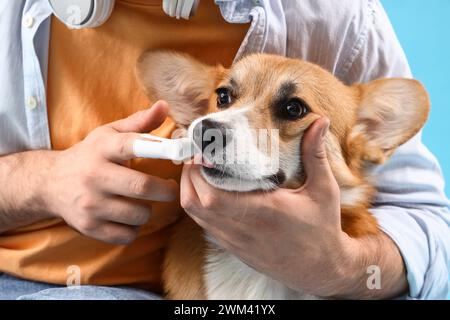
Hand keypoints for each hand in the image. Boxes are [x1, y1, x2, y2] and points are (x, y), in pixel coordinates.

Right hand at [42, 101, 177, 243]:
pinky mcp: (89, 227)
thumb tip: (165, 106)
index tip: (178, 155)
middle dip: (166, 190)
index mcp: (102, 149)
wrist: (50, 183)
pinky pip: (128, 234)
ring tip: (144, 202)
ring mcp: (90, 204)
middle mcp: (94, 176)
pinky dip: (134, 228)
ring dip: (149, 210)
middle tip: (170, 188)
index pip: (132, 145)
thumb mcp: (109, 134)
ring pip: (139, 214)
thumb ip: (139, 123)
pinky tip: (128, 217)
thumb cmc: (89, 156)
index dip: (160, 149)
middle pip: (142, 187)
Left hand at [180, 117, 406, 297]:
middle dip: (189, 174)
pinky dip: (199, 205)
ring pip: (195, 215)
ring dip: (191, 189)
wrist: (320, 270)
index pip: (212, 195)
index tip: (201, 149)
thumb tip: (319, 121)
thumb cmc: (322, 229)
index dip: (198, 171)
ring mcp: (234, 240)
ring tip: (200, 168)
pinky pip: (204, 224)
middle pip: (194, 202)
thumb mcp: (323, 190)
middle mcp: (241, 228)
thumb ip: (315, 155)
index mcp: (261, 211)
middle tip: (197, 153)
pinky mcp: (232, 248)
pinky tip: (211, 190)